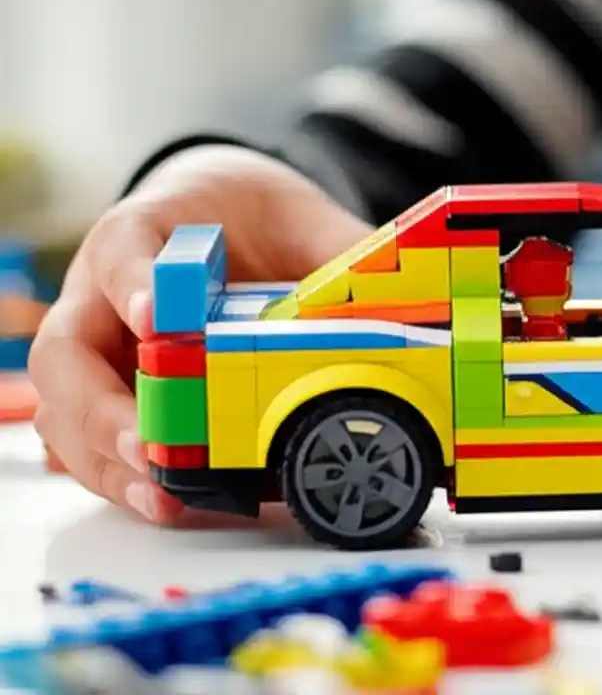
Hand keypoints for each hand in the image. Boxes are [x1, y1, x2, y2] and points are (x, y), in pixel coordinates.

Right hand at [30, 146, 371, 521]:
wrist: (215, 216)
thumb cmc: (244, 217)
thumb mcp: (301, 220)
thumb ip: (343, 253)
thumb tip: (415, 293)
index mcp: (143, 234)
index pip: (123, 254)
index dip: (135, 286)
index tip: (161, 318)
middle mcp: (101, 294)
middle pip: (67, 354)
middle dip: (104, 409)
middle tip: (151, 446)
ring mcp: (97, 348)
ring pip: (66, 410)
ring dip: (108, 462)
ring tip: (162, 500)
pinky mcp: (108, 393)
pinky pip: (88, 443)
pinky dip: (120, 479)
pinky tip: (167, 506)